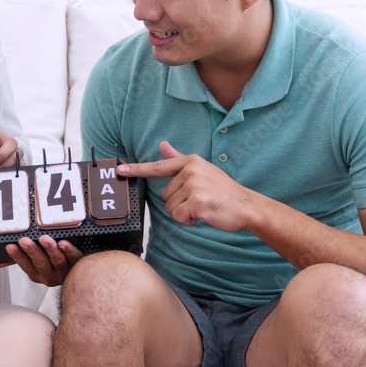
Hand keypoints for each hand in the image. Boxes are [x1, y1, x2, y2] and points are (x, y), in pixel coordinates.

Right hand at [4, 235, 82, 286]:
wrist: (81, 275)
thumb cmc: (54, 263)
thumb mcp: (34, 264)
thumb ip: (17, 259)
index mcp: (37, 274)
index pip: (25, 265)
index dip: (18, 256)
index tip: (10, 246)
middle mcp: (50, 275)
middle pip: (40, 263)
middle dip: (32, 251)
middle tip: (24, 241)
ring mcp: (65, 271)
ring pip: (57, 260)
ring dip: (50, 249)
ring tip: (44, 239)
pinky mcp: (79, 264)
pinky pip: (74, 258)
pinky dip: (69, 251)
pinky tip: (64, 243)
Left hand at [117, 141, 251, 230]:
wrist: (246, 205)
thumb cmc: (223, 190)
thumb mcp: (202, 170)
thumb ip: (179, 160)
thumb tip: (163, 145)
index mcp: (191, 162)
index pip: (158, 166)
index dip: (137, 169)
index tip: (120, 170)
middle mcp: (190, 171)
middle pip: (165, 195)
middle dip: (179, 203)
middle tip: (200, 201)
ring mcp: (193, 186)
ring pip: (171, 208)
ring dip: (184, 213)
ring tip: (203, 207)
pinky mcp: (196, 202)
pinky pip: (179, 217)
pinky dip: (189, 221)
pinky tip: (204, 215)